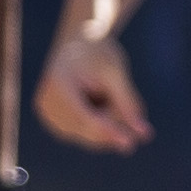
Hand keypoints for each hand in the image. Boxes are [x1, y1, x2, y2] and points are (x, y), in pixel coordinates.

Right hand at [35, 26, 150, 151]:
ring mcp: (47, 116)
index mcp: (58, 85)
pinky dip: (99, 124)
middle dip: (113, 122)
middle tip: (123, 100)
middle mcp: (46, 103)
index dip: (108, 131)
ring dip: (107, 122)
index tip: (130, 144)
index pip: (84, 117)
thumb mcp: (116, 74)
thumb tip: (144, 135)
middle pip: (87, 129)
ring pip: (87, 136)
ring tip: (105, 92)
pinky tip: (98, 101)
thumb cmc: (98, 55)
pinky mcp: (53, 122)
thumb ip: (128, 104)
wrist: (78, 45)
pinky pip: (84, 134)